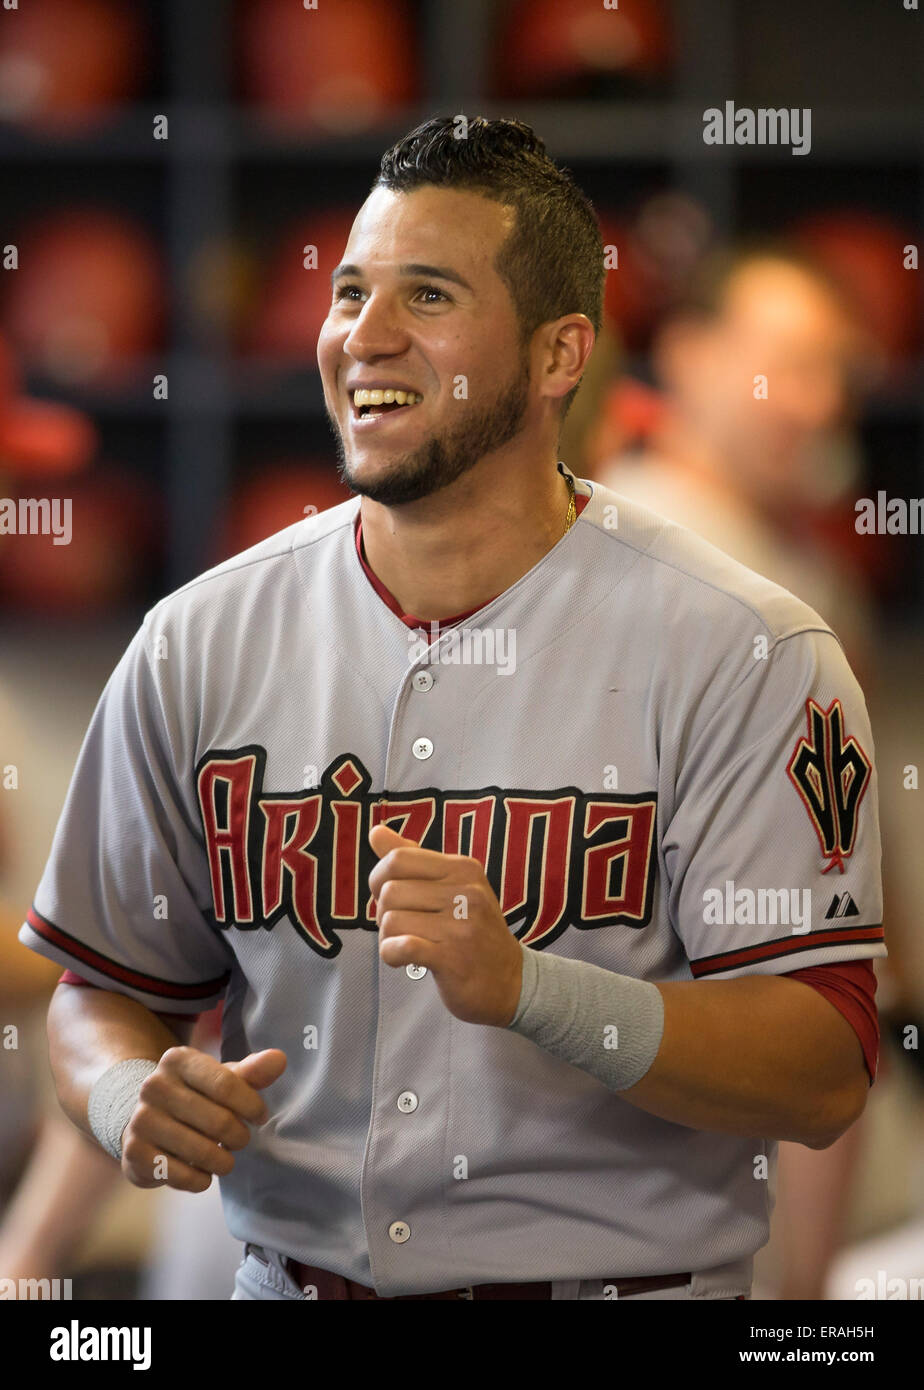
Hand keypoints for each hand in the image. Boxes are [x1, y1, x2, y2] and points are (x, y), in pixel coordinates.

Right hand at [120, 1047, 286, 1192]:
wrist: (146, 1121)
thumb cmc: (196, 1096)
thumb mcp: (221, 1079)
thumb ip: (252, 1072)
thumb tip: (279, 1059)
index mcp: (178, 1059)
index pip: (227, 1084)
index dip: (251, 1106)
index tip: (260, 1117)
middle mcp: (154, 1086)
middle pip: (219, 1121)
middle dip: (239, 1137)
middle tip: (240, 1140)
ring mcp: (141, 1120)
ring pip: (202, 1152)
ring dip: (224, 1162)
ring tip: (225, 1158)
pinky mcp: (133, 1153)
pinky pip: (183, 1176)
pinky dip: (202, 1180)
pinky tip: (203, 1173)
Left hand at [368, 824, 523, 1026]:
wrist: (510, 982)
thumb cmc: (473, 931)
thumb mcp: (452, 886)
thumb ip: (412, 858)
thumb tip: (375, 831)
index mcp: (463, 868)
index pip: (398, 859)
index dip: (380, 879)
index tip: (393, 899)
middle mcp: (466, 891)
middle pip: (389, 891)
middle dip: (384, 912)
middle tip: (404, 927)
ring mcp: (461, 926)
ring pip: (390, 920)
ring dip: (389, 938)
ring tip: (410, 944)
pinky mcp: (452, 958)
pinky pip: (399, 947)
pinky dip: (392, 954)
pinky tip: (404, 959)